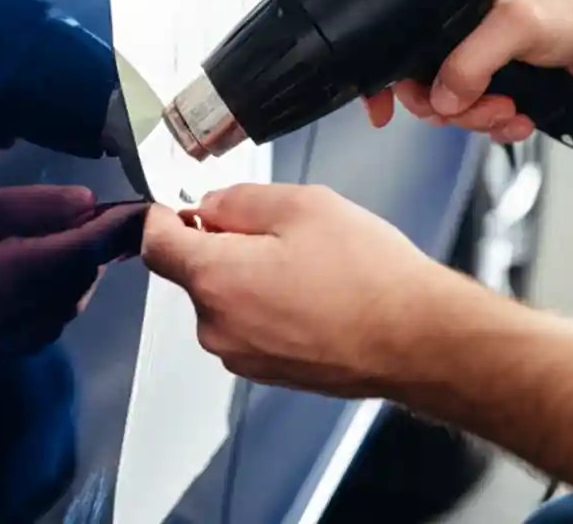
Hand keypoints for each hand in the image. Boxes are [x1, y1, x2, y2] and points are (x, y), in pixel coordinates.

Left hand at [141, 183, 466, 396]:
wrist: (418, 342)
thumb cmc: (369, 278)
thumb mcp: (302, 206)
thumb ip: (239, 200)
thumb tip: (209, 206)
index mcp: (215, 280)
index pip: (154, 242)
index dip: (163, 215)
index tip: (176, 203)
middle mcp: (217, 326)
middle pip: (193, 271)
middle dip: (221, 244)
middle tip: (278, 232)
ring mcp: (241, 355)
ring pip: (224, 298)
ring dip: (248, 276)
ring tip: (307, 267)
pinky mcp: (266, 372)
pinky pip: (249, 325)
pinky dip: (268, 305)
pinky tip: (313, 295)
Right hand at [364, 0, 572, 143]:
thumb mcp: (515, 25)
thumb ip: (471, 61)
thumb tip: (442, 97)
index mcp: (450, 7)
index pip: (401, 46)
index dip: (387, 80)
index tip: (383, 111)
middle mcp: (460, 35)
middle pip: (426, 88)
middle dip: (451, 107)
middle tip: (483, 106)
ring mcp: (481, 64)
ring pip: (454, 109)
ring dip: (479, 119)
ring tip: (511, 110)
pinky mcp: (502, 87)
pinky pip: (481, 120)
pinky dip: (498, 126)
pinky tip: (520, 117)